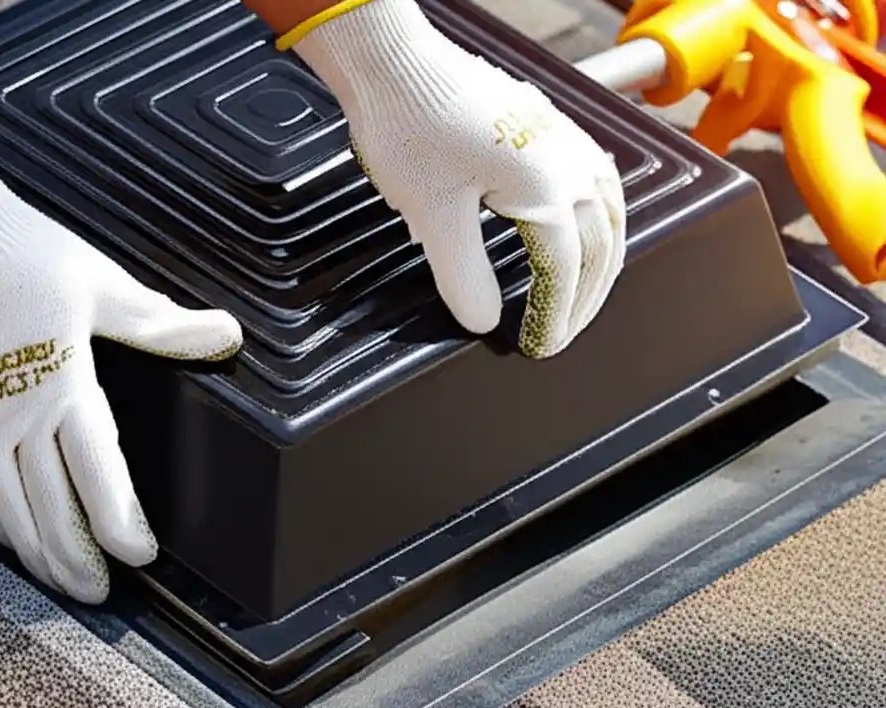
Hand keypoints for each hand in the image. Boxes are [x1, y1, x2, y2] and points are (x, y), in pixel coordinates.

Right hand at [0, 118, 242, 602]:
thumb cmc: (23, 255)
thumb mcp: (104, 287)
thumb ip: (162, 325)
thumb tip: (224, 335)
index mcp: (66, 389)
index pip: (100, 478)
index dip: (121, 524)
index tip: (139, 557)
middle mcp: (18, 418)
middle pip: (52, 510)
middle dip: (78, 560)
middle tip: (98, 593)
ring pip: (7, 510)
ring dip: (35, 553)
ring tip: (57, 584)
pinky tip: (5, 539)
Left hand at [292, 0, 625, 357]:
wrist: (396, 64)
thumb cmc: (410, 127)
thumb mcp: (433, 216)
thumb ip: (463, 275)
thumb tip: (481, 320)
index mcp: (546, 188)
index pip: (565, 270)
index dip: (556, 316)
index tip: (541, 346)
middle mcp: (568, 162)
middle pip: (598, 247)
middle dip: (585, 299)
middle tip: (562, 332)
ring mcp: (564, 139)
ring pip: (608, 213)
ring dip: (600, 261)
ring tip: (583, 296)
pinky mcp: (550, 125)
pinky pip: (597, 181)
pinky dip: (599, 219)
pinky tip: (585, 228)